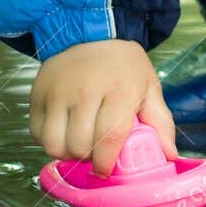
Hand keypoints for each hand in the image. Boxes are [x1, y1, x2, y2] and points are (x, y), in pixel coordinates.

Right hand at [29, 39, 177, 175]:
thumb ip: (160, 122)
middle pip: (80, 146)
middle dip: (89, 157)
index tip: (106, 171)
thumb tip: (169, 156)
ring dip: (67, 152)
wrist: (92, 35)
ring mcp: (58, 91)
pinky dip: (50, 140)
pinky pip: (37, 134)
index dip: (106, 163)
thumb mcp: (149, 88)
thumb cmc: (123, 68)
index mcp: (119, 89)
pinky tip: (64, 131)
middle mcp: (86, 89)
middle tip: (95, 151)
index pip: (109, 137)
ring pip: (55, 145)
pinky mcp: (37, 93)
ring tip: (79, 143)